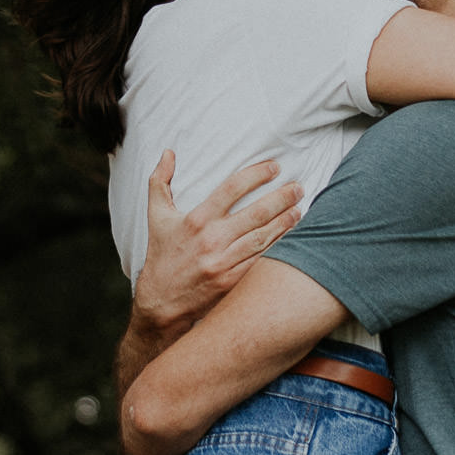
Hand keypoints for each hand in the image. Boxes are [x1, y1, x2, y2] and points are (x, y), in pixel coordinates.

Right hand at [134, 151, 302, 332]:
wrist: (160, 303)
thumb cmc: (161, 255)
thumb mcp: (156, 216)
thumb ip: (159, 181)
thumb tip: (168, 152)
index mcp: (196, 219)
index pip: (232, 188)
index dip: (256, 175)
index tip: (274, 167)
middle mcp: (211, 239)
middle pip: (256, 213)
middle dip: (281, 197)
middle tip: (297, 186)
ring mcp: (223, 262)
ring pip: (262, 237)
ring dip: (285, 221)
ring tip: (299, 209)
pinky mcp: (231, 281)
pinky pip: (260, 259)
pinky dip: (277, 246)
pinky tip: (289, 236)